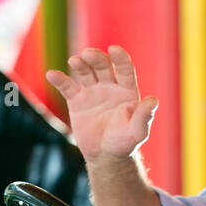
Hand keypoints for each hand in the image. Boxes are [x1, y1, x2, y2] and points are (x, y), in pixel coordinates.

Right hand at [46, 46, 158, 162]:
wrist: (105, 156)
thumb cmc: (125, 142)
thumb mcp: (136, 131)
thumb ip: (144, 116)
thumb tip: (153, 100)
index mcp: (127, 90)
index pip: (125, 69)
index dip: (120, 58)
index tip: (114, 49)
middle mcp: (110, 86)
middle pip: (103, 66)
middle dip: (96, 58)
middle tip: (88, 54)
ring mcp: (93, 92)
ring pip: (86, 72)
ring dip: (80, 64)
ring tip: (75, 61)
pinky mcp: (77, 101)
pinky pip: (67, 87)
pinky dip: (59, 80)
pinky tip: (52, 74)